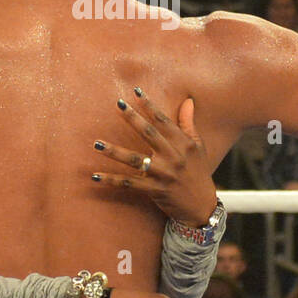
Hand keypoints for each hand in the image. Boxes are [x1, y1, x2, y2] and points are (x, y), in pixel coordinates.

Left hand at [91, 88, 216, 226]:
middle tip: (118, 105)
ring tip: (97, 144)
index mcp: (183, 144)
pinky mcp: (155, 190)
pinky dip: (112, 180)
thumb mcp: (197, 146)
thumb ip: (188, 123)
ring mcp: (163, 174)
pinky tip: (96, 176)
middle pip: (149, 134)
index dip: (150, 105)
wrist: (202, 205)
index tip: (136, 91)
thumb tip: (187, 100)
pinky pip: (129, 184)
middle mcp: (174, 157)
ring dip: (114, 152)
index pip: (163, 120)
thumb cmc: (198, 171)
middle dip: (133, 118)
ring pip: (135, 160)